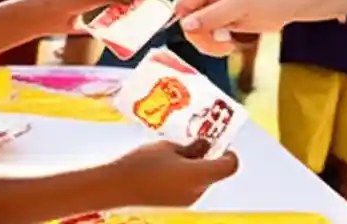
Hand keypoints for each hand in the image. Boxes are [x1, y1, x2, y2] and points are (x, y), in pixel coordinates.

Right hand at [111, 139, 238, 207]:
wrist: (116, 188)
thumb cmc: (142, 163)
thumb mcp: (168, 147)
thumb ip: (191, 146)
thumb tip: (205, 144)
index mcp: (199, 175)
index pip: (229, 166)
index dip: (229, 152)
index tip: (218, 141)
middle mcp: (197, 192)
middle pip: (215, 173)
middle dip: (208, 157)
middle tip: (194, 141)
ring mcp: (186, 201)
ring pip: (202, 180)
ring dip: (196, 166)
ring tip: (175, 151)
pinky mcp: (175, 205)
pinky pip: (189, 187)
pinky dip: (185, 175)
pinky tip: (166, 165)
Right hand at [173, 0, 297, 55]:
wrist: (293, 0)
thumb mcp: (241, 4)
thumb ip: (212, 15)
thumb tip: (185, 25)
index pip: (182, 4)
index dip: (186, 23)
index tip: (202, 37)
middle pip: (187, 21)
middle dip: (201, 36)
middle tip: (222, 45)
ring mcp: (214, 8)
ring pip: (197, 32)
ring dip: (210, 43)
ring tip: (229, 45)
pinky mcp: (223, 21)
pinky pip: (209, 37)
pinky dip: (217, 45)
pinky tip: (231, 44)